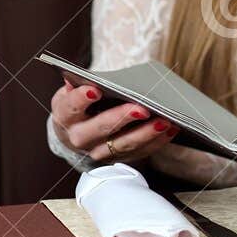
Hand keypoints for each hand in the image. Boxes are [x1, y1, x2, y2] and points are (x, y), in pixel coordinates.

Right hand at [50, 82, 177, 164]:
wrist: (75, 132)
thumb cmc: (78, 105)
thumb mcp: (71, 93)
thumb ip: (77, 85)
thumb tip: (81, 78)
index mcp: (65, 117)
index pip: (71, 108)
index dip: (82, 99)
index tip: (96, 89)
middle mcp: (79, 138)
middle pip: (101, 129)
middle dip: (123, 118)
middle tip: (143, 108)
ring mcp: (98, 152)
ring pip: (123, 145)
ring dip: (146, 133)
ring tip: (165, 120)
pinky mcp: (117, 158)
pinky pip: (139, 152)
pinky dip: (157, 141)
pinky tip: (171, 128)